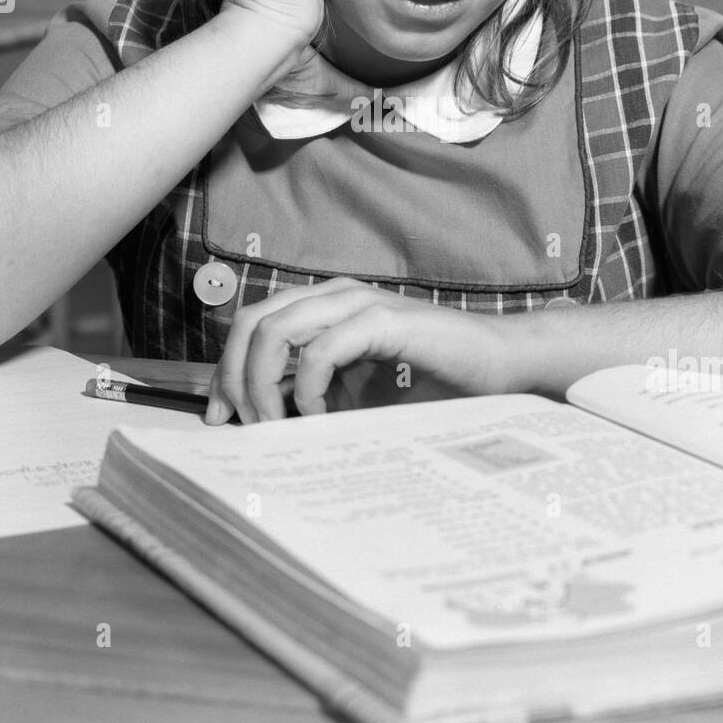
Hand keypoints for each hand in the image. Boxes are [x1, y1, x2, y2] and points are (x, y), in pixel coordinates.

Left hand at [205, 277, 516, 423]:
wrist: (501, 368)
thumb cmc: (436, 385)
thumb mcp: (359, 395)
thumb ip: (317, 397)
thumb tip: (264, 427)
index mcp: (325, 307)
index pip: (252, 324)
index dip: (227, 369)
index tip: (222, 418)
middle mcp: (335, 295)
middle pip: (252, 321)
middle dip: (233, 376)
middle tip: (238, 425)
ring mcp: (359, 302)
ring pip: (276, 329)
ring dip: (263, 384)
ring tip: (275, 427)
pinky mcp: (384, 320)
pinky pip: (322, 349)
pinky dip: (309, 388)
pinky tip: (321, 417)